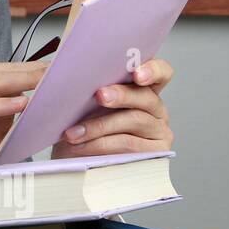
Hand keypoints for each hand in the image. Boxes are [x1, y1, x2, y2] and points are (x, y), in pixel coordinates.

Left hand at [49, 57, 174, 158]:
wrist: (73, 159)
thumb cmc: (81, 125)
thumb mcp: (83, 104)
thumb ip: (85, 86)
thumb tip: (67, 73)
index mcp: (142, 89)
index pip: (160, 72)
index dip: (152, 70)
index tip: (137, 74)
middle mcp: (155, 109)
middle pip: (145, 96)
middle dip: (121, 95)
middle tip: (100, 95)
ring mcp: (158, 132)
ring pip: (134, 121)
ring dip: (99, 126)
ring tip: (73, 133)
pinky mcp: (154, 154)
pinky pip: (128, 145)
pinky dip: (100, 145)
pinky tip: (81, 147)